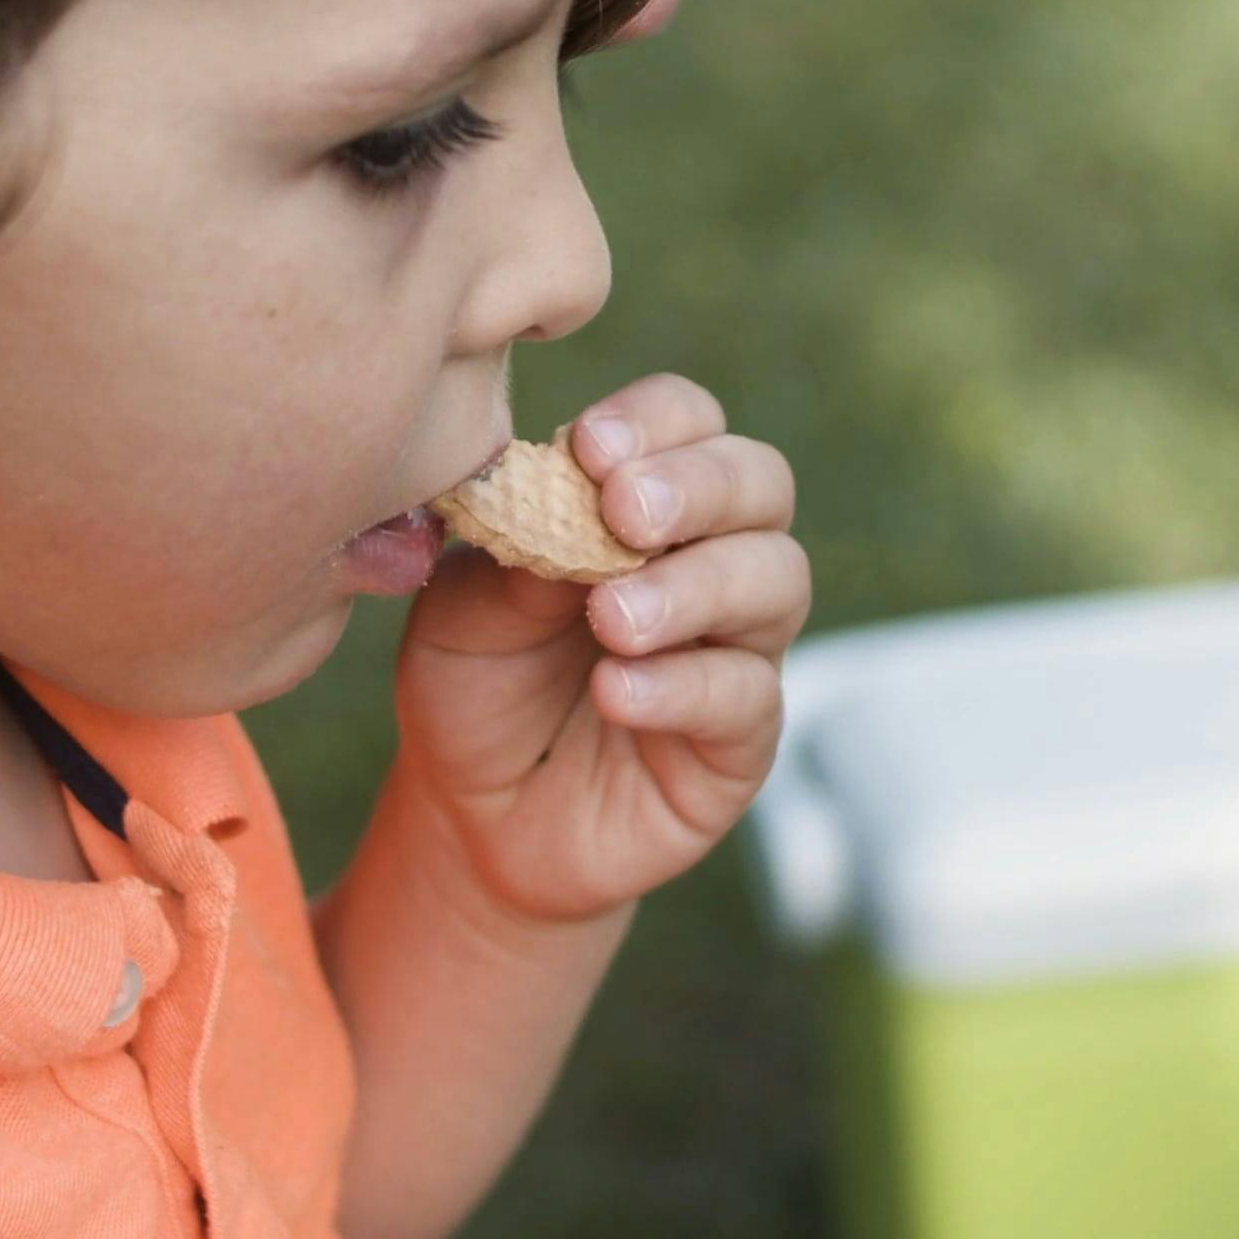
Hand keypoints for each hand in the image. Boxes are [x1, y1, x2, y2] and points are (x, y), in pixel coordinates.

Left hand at [388, 373, 810, 925]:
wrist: (474, 817)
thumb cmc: (476, 687)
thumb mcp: (462, 611)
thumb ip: (516, 554)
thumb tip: (567, 505)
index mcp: (644, 502)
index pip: (688, 422)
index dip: (655, 421)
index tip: (589, 447)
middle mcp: (710, 559)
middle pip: (761, 482)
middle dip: (699, 485)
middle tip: (625, 514)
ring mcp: (737, 649)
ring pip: (775, 581)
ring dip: (696, 585)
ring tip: (612, 619)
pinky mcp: (741, 742)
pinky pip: (746, 696)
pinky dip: (682, 685)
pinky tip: (616, 692)